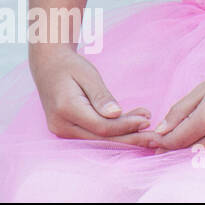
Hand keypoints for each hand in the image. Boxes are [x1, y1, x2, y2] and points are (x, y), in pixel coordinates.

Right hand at [29, 45, 153, 145]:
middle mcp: (61, 125)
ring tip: (148, 125)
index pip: (101, 126)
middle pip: (101, 137)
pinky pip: (94, 134)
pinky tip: (134, 124)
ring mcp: (62, 130)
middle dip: (130, 137)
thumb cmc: (70, 67)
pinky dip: (115, 130)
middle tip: (156, 136)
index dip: (126, 126)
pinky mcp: (68, 130)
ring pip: (99, 138)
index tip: (147, 120)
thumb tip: (116, 114)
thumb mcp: (88, 76)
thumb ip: (101, 96)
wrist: (49, 66)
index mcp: (66, 109)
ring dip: (125, 134)